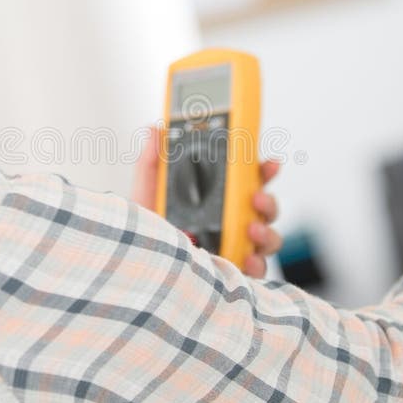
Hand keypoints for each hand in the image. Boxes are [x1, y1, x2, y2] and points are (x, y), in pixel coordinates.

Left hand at [131, 126, 283, 276]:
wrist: (133, 263)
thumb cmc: (143, 230)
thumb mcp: (145, 192)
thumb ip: (151, 161)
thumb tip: (154, 130)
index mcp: (214, 199)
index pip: (247, 181)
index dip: (263, 171)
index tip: (269, 164)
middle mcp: (229, 222)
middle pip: (263, 208)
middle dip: (268, 200)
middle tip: (257, 197)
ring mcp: (233, 248)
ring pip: (267, 238)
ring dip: (266, 231)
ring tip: (252, 229)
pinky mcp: (230, 272)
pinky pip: (255, 270)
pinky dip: (257, 264)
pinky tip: (248, 259)